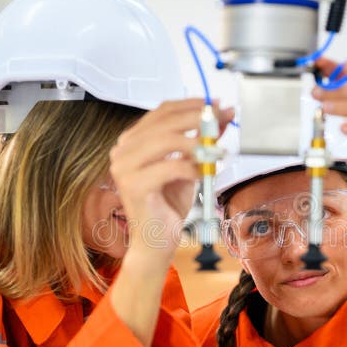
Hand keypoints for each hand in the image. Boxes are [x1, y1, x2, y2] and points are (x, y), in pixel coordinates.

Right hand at [109, 99, 233, 255]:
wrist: (156, 241)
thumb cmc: (168, 205)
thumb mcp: (190, 165)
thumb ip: (202, 140)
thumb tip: (223, 116)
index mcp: (132, 141)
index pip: (162, 111)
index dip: (191, 105)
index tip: (216, 105)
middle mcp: (123, 151)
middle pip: (164, 121)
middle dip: (197, 119)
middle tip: (220, 120)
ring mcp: (124, 168)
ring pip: (165, 140)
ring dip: (196, 142)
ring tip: (214, 151)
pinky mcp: (134, 186)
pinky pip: (170, 167)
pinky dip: (191, 167)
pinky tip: (202, 173)